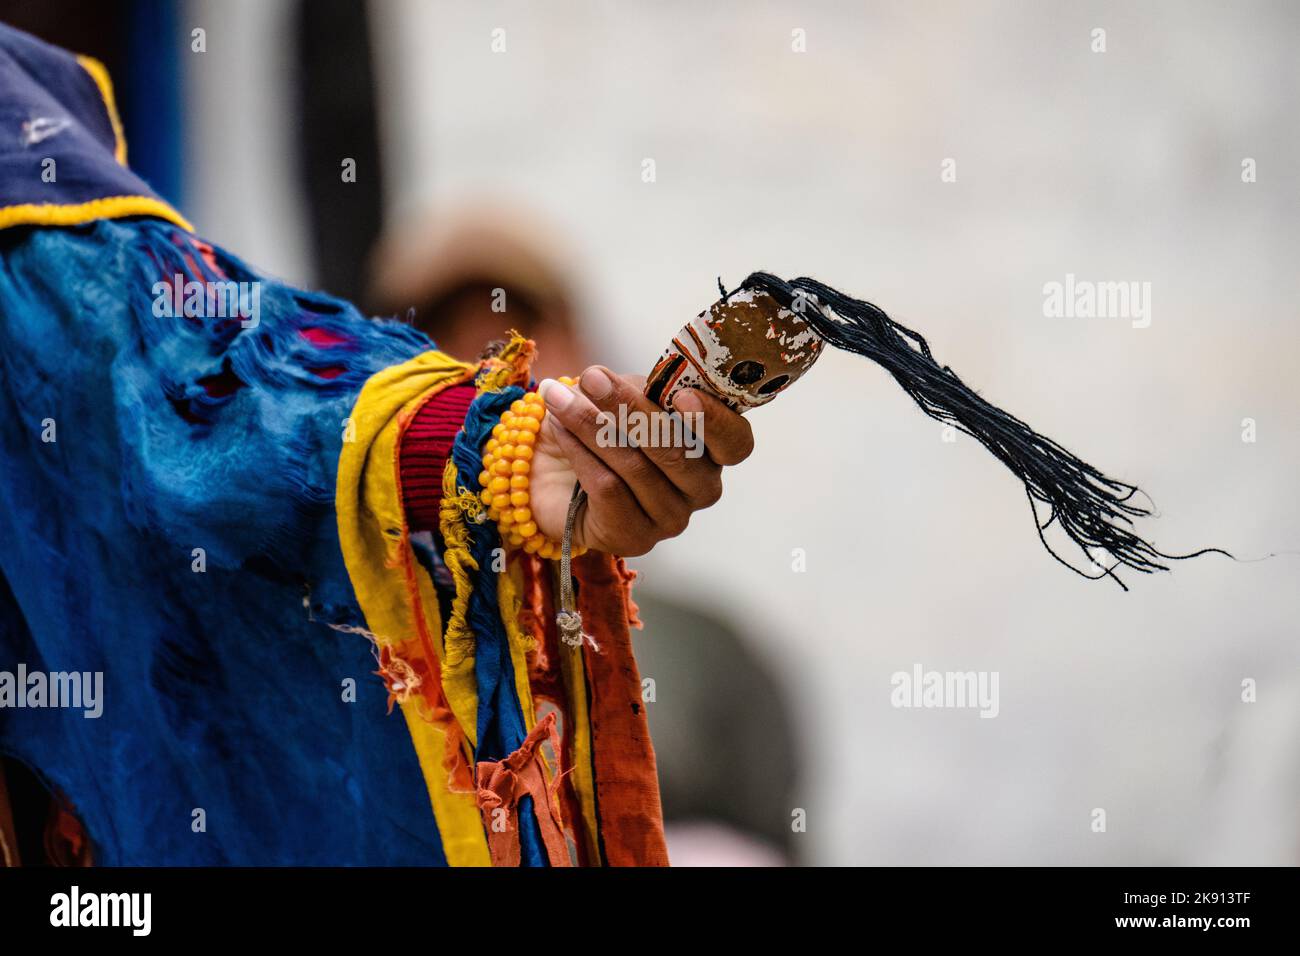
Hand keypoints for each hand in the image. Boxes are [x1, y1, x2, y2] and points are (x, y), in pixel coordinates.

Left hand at [526, 367, 753, 556]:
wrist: (559, 475)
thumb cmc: (608, 428)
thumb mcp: (631, 397)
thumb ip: (643, 390)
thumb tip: (617, 379)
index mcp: (714, 450)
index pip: (736, 442)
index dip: (713, 421)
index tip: (681, 396)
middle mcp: (702, 489)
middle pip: (678, 453)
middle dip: (630, 410)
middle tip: (592, 378)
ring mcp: (672, 519)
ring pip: (636, 468)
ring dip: (591, 426)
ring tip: (558, 398)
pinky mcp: (636, 538)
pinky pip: (608, 489)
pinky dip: (580, 453)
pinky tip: (559, 429)